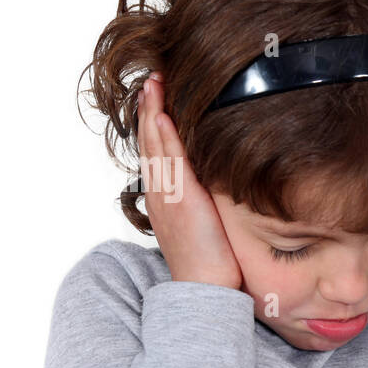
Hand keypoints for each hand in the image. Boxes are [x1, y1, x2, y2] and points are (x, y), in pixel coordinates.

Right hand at [138, 74, 243, 290]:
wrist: (207, 289)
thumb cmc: (212, 262)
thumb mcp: (205, 224)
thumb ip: (206, 202)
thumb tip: (217, 187)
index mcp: (165, 198)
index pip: (157, 152)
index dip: (153, 123)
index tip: (154, 96)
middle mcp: (160, 193)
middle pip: (151, 142)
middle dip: (149, 108)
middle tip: (151, 77)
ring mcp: (167, 195)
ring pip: (156, 145)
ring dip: (152, 111)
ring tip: (153, 82)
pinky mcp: (180, 199)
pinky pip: (169, 161)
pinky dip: (164, 136)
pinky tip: (160, 113)